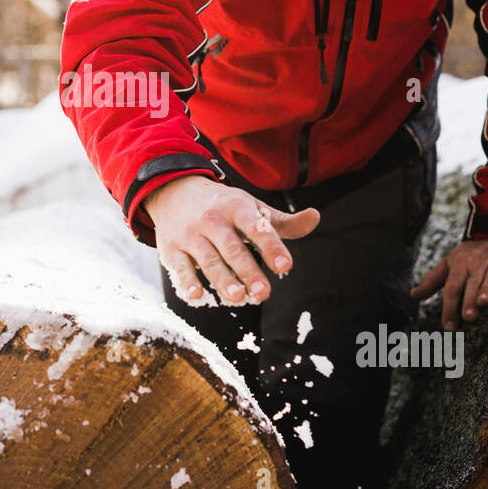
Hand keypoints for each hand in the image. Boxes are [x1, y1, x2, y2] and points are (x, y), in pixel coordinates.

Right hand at [143, 174, 319, 305]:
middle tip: (263, 293)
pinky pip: (180, 267)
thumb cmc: (222, 205)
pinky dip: (187, 282)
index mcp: (236, 207)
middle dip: (247, 270)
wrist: (174, 191)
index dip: (271, 246)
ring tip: (238, 297)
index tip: (285, 266)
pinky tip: (196, 296)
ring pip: (208, 260)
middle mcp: (212, 219)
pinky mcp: (172, 249)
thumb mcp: (250, 207)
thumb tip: (315, 217)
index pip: (256, 227)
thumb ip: (281, 222)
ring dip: (222, 279)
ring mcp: (190, 235)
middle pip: (232, 248)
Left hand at [410, 238, 487, 330]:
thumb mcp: (451, 263)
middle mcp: (477, 261)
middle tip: (468, 318)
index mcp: (459, 263)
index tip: (448, 327)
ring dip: (486, 290)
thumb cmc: (473, 255)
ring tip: (482, 304)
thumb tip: (413, 295)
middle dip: (468, 300)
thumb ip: (433, 280)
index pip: (451, 287)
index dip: (449, 307)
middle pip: (470, 284)